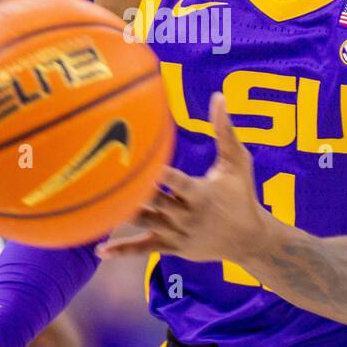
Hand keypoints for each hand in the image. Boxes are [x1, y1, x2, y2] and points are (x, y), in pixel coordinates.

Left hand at [97, 92, 271, 264]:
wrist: (249, 240)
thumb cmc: (242, 194)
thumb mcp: (238, 162)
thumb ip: (225, 130)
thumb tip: (218, 95)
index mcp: (200, 193)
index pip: (177, 181)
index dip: (161, 175)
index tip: (142, 164)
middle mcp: (186, 214)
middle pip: (155, 202)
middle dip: (135, 192)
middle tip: (107, 178)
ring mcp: (177, 233)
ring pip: (145, 223)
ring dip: (123, 215)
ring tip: (96, 208)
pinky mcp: (171, 246)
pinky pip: (143, 249)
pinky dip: (122, 251)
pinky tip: (100, 251)